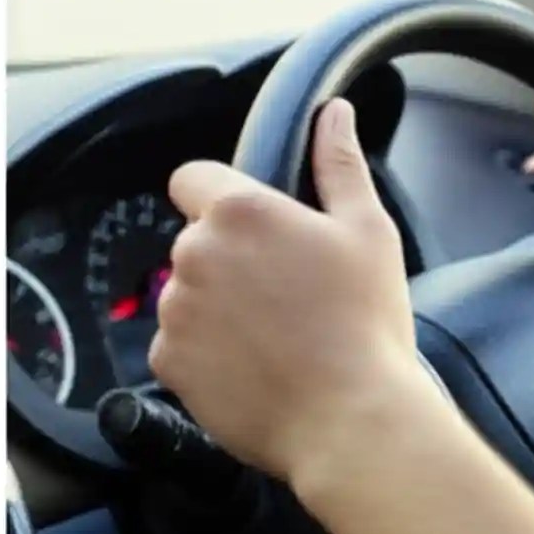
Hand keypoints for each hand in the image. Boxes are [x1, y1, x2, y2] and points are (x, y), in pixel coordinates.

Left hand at [149, 98, 434, 482]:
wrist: (350, 419)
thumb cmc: (365, 324)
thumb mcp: (367, 231)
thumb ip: (338, 165)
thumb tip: (332, 114)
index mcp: (238, 211)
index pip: (191, 179)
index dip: (218, 197)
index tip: (253, 229)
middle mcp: (192, 254)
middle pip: (194, 241)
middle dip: (226, 259)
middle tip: (282, 293)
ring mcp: (174, 309)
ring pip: (185, 293)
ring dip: (214, 306)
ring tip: (272, 336)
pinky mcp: (167, 359)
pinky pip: (178, 344)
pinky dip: (204, 354)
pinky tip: (251, 367)